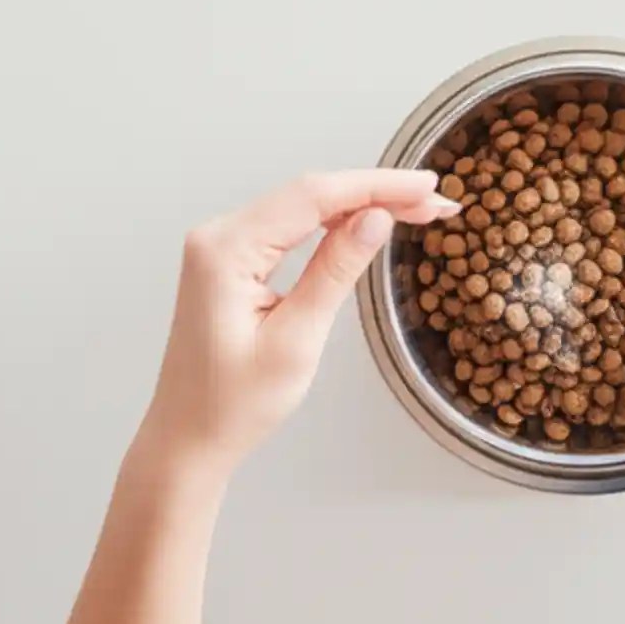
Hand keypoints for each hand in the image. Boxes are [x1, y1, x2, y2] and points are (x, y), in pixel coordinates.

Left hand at [141, 169, 458, 469]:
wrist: (188, 438)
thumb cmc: (233, 404)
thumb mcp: (297, 340)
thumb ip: (335, 272)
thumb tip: (377, 219)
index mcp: (227, 250)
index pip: (314, 196)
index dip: (377, 186)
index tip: (427, 185)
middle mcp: (219, 235)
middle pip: (311, 194)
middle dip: (377, 193)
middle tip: (436, 203)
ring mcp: (223, 246)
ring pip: (304, 207)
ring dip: (361, 205)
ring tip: (417, 211)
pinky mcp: (233, 261)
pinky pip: (291, 227)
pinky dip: (335, 223)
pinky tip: (369, 224)